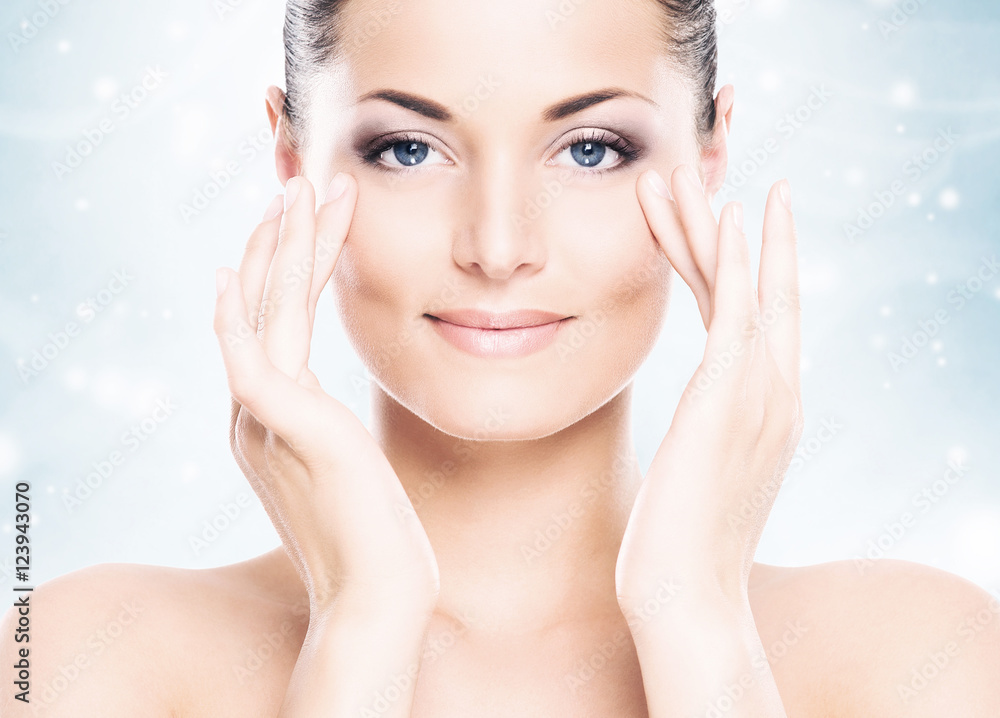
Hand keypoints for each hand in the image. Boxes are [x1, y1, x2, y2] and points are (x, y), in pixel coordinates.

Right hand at [213, 175, 439, 614]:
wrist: (378, 597)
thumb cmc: (377, 540)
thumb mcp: (350, 473)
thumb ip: (332, 439)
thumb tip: (344, 430)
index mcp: (270, 422)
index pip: (271, 327)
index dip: (284, 271)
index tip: (305, 226)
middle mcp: (254, 415)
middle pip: (260, 307)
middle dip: (279, 242)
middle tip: (299, 181)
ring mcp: (262, 420)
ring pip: (263, 312)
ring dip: (280, 248)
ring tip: (300, 188)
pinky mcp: (283, 426)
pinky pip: (253, 352)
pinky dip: (242, 306)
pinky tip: (240, 264)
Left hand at [615, 166, 802, 610]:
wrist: (688, 598)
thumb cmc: (679, 547)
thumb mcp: (694, 478)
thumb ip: (701, 439)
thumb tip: (687, 431)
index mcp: (768, 410)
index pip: (756, 319)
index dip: (745, 266)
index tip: (728, 221)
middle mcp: (777, 393)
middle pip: (759, 290)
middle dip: (731, 231)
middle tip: (707, 173)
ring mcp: (763, 394)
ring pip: (743, 288)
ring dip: (714, 228)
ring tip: (686, 175)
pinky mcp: (732, 399)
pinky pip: (737, 313)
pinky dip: (734, 263)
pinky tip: (725, 218)